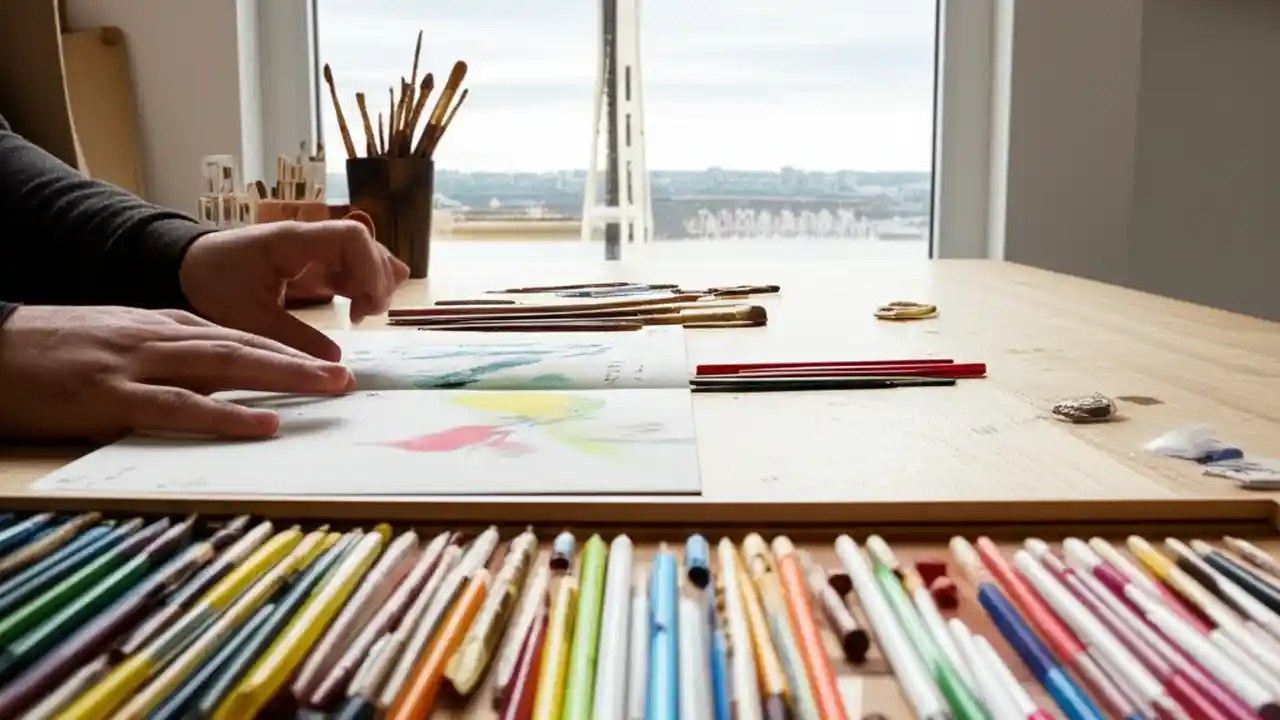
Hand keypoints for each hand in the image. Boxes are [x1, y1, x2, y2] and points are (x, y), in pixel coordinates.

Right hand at [0, 306, 354, 440]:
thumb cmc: (47, 350)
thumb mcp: (113, 341)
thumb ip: (161, 354)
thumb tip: (208, 379)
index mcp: (158, 325)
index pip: (234, 334)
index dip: (283, 349)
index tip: (324, 364)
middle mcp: (157, 337)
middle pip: (243, 344)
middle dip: (299, 362)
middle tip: (347, 378)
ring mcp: (136, 364)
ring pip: (225, 366)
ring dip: (283, 377)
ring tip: (329, 390)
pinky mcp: (110, 397)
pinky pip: (180, 407)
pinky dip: (227, 416)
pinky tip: (265, 424)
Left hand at [179, 216, 409, 360]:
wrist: (187, 268)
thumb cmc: (213, 285)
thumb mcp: (248, 319)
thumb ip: (293, 339)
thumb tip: (335, 362)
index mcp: (293, 241)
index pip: (352, 237)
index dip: (371, 268)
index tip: (365, 307)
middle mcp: (311, 239)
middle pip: (367, 245)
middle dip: (377, 281)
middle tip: (364, 317)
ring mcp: (315, 250)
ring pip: (365, 255)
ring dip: (374, 283)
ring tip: (362, 314)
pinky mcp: (315, 263)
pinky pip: (353, 268)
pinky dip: (362, 287)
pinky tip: (356, 311)